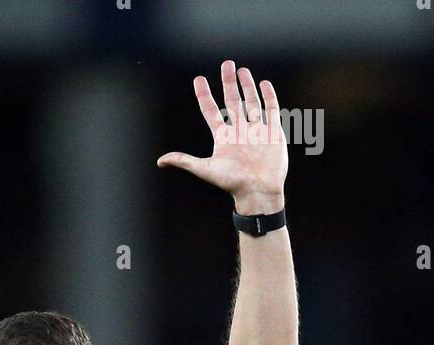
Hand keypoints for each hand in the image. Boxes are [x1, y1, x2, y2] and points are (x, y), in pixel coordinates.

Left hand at [156, 60, 287, 214]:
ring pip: (250, 102)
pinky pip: (270, 109)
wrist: (258, 191)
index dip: (204, 95)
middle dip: (228, 82)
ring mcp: (255, 130)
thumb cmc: (232, 182)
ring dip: (247, 86)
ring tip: (242, 70)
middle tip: (226, 64)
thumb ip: (185, 161)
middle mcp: (238, 131)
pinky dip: (268, 96)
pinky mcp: (272, 131)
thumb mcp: (206, 169)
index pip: (211, 111)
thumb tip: (161, 161)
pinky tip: (263, 83)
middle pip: (232, 101)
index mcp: (222, 137)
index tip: (199, 79)